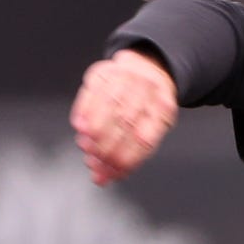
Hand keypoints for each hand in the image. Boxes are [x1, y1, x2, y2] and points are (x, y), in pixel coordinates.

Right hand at [70, 50, 177, 185]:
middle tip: (95, 163)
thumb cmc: (147, 106)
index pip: (145, 139)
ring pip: (108, 106)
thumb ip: (129, 153)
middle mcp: (147, 89)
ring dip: (94, 132)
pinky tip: (80, 126)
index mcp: (163, 107)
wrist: (146, 68)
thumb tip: (103, 176)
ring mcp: (126, 76)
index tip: (112, 173)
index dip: (126, 159)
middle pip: (126, 123)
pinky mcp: (105, 70)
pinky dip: (83, 110)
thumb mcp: (150, 128)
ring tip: (86, 148)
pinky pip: (92, 91)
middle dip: (107, 148)